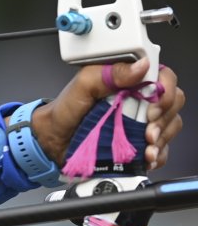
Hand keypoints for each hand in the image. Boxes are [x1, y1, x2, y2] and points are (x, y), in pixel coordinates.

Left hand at [30, 58, 184, 169]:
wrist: (52, 141)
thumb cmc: (65, 111)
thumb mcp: (82, 86)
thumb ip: (109, 73)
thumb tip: (140, 67)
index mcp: (128, 80)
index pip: (163, 78)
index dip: (165, 91)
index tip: (151, 107)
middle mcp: (138, 99)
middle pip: (172, 103)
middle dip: (164, 118)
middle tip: (147, 130)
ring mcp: (140, 122)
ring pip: (170, 126)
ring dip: (162, 138)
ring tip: (145, 148)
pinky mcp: (138, 143)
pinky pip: (160, 149)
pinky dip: (156, 155)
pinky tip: (145, 158)